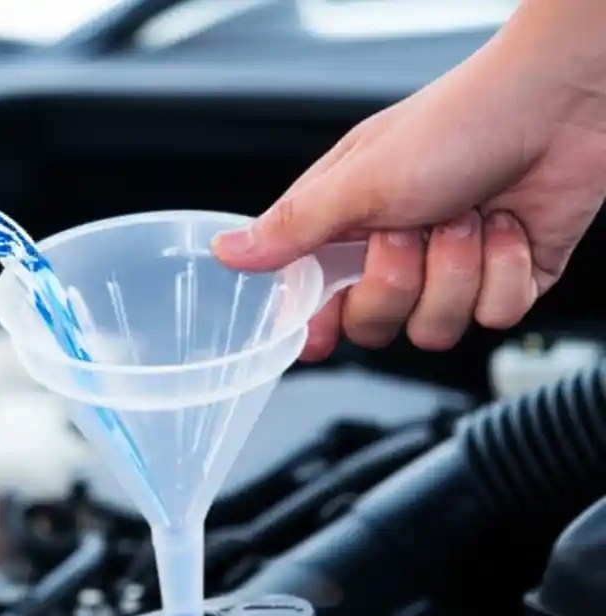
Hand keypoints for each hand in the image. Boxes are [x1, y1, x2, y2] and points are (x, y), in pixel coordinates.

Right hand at [212, 5, 605, 359]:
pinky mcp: (506, 281)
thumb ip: (291, 228)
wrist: (559, 108)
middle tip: (410, 230)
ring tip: (469, 216)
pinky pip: (495, 317)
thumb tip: (226, 251)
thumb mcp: (358, 181)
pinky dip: (505, 273)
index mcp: (347, 225)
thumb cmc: (457, 124)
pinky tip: (508, 228)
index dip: (314, 325)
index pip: (312, 299)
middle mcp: (395, 252)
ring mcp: (451, 270)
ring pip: (435, 328)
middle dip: (397, 282)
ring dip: (457, 272)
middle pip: (372, 325)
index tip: (318, 337)